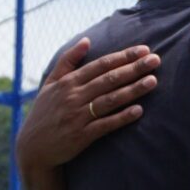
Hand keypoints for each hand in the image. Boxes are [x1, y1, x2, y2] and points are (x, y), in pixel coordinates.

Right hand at [15, 38, 160, 169]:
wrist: (33, 149)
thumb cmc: (44, 113)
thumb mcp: (50, 84)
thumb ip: (67, 61)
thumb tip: (86, 40)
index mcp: (68, 82)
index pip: (100, 65)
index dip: (123, 56)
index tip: (144, 50)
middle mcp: (73, 97)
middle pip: (109, 79)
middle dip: (134, 68)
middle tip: (156, 60)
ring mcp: (78, 116)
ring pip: (110, 100)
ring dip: (133, 90)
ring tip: (153, 81)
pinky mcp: (81, 136)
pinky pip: (105, 125)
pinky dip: (122, 117)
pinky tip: (139, 111)